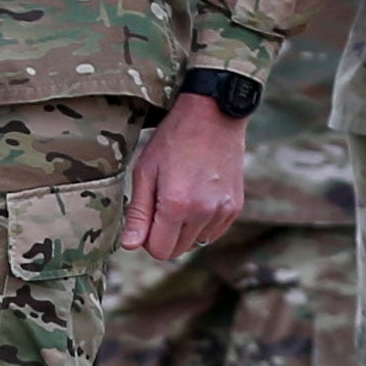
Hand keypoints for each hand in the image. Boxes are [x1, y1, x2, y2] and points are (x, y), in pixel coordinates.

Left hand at [124, 92, 246, 261]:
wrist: (213, 115)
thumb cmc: (173, 139)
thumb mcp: (145, 171)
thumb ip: (138, 213)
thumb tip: (130, 246)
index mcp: (176, 205)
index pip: (159, 251)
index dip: (147, 238)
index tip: (147, 217)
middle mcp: (202, 213)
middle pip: (177, 251)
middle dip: (165, 235)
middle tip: (162, 204)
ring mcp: (222, 211)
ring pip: (197, 242)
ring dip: (185, 229)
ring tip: (183, 196)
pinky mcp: (235, 206)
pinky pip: (214, 232)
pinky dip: (203, 222)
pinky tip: (199, 196)